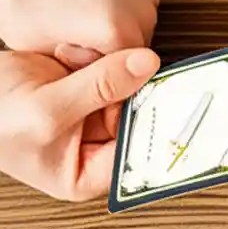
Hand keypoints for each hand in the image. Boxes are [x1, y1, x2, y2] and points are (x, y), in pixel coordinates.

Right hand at [0, 48, 159, 200]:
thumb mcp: (46, 110)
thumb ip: (99, 87)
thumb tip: (146, 65)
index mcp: (90, 173)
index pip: (141, 155)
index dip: (161, 129)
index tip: (179, 99)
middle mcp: (98, 147)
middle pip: (141, 117)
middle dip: (130, 89)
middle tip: (133, 65)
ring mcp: (95, 115)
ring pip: (129, 88)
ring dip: (107, 68)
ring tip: (71, 62)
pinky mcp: (89, 87)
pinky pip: (111, 68)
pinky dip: (93, 57)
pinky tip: (64, 56)